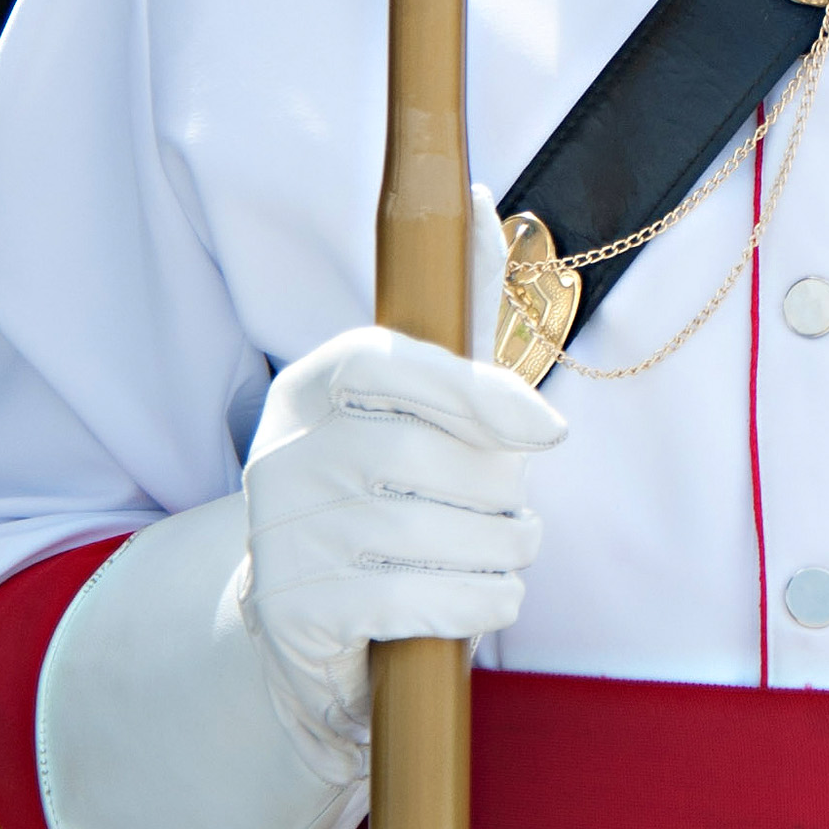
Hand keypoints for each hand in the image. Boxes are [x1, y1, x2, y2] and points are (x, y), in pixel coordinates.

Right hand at [237, 191, 565, 779]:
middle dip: (498, 491)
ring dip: (499, 551)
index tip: (551, 430)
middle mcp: (278, 455)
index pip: (381, 361)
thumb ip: (458, 320)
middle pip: (414, 456)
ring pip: (421, 533)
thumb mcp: (417, 408)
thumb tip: (477, 202)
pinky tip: (491, 597)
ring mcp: (277, 537)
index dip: (472, 390)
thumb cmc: (387, 497)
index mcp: (308, 389)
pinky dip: (475, 602)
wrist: (307, 626)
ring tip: (511, 553)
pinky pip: (410, 601)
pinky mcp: (292, 612)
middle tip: (521, 512)